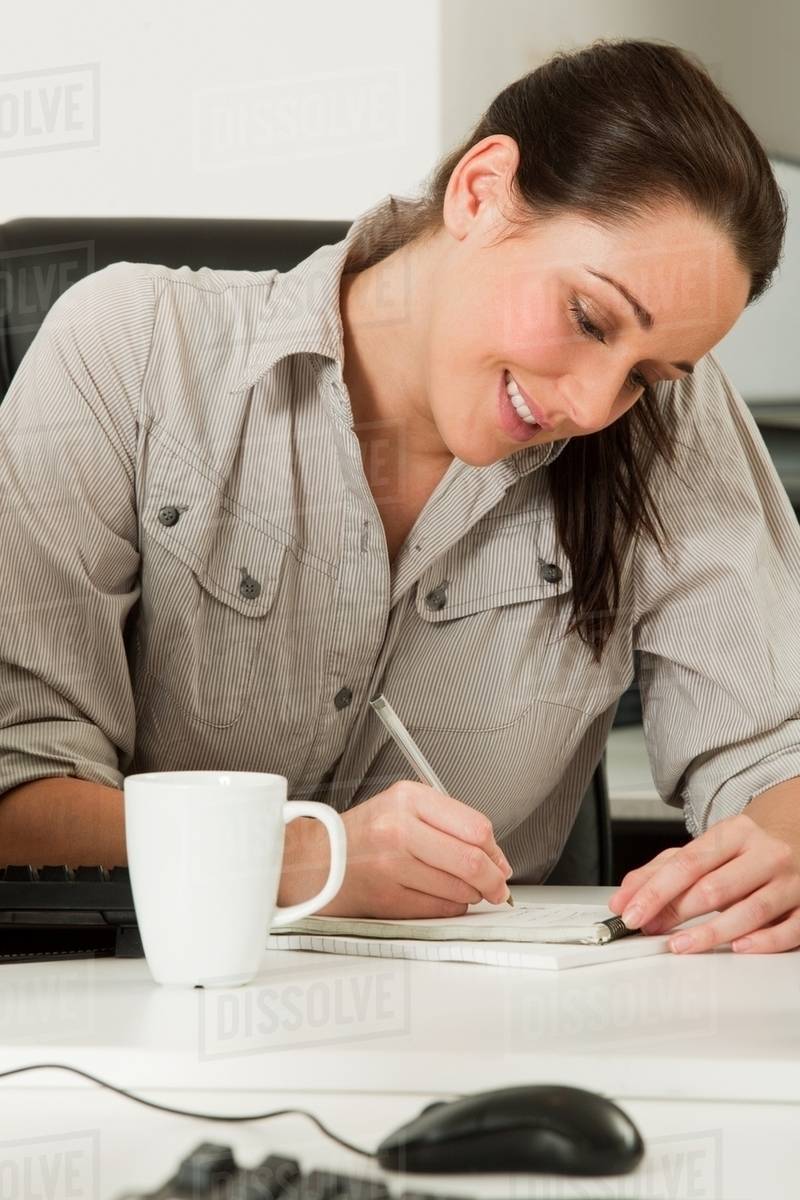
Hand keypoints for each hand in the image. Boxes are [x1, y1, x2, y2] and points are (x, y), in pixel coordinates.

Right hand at [279, 780, 511, 917]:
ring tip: (468, 892)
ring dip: (473, 895)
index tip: (500, 863)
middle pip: (470, 860)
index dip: (496, 850)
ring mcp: (392, 865)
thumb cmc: (367, 833)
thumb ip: (449, 822)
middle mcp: (399, 828)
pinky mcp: (387, 896)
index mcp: (409, 798)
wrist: (318, 860)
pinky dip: (452, 907)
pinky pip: (439, 908)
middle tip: (499, 888)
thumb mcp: (404, 806)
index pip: (474, 827)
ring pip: (459, 888)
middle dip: (494, 880)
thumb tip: (495, 856)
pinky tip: (445, 899)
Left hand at [607, 813, 799, 953]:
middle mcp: (765, 854)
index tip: (632, 911)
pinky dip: (762, 942)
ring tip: (681, 945)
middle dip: (676, 912)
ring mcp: (790, 881)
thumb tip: (625, 896)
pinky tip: (738, 948)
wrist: (798, 836)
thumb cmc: (745, 849)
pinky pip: (788, 930)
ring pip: (750, 911)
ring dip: (710, 933)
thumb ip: (661, 870)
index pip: (687, 863)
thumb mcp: (705, 849)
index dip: (656, 891)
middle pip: (715, 887)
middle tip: (650, 929)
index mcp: (735, 833)